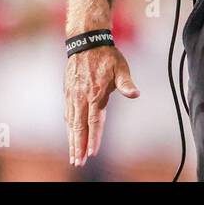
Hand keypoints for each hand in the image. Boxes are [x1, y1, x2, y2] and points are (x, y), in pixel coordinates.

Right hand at [65, 46, 138, 166]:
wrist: (86, 43)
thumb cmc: (106, 56)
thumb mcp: (120, 68)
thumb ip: (126, 83)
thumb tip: (135, 94)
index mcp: (95, 94)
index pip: (94, 121)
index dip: (94, 138)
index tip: (93, 153)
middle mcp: (81, 98)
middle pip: (79, 127)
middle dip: (79, 146)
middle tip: (79, 162)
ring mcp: (73, 96)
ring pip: (71, 123)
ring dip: (72, 140)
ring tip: (74, 155)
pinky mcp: (68, 93)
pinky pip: (68, 115)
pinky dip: (69, 128)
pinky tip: (71, 135)